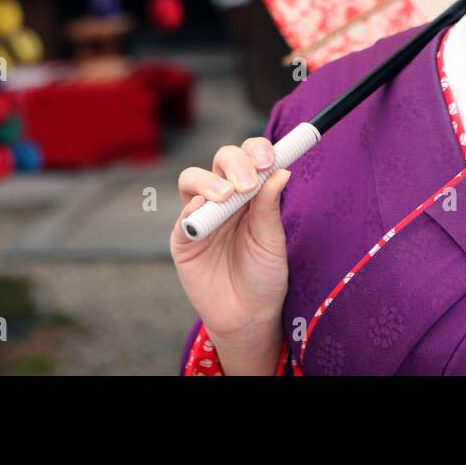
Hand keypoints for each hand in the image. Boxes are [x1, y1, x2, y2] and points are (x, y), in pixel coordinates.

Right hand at [171, 138, 290, 341]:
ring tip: (227, 197)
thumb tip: (282, 170)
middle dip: (236, 163)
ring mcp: (202, 215)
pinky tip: (203, 210)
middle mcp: (225, 197)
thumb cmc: (264, 276)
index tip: (270, 158)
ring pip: (193, 178)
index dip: (258, 151)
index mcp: (251, 193)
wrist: (248, 315)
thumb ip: (270, 206)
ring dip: (210, 181)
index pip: (250, 157)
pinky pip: (182, 216)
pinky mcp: (183, 238)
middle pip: (222, 160)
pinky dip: (192, 208)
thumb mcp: (272, 240)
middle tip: (249, 182)